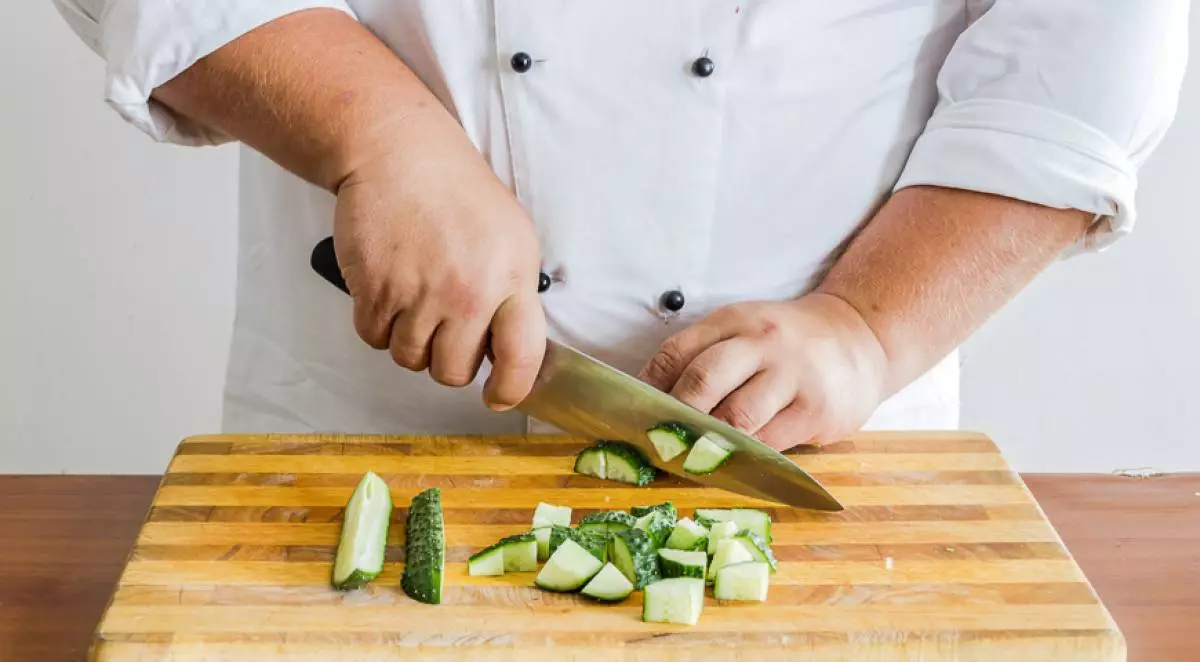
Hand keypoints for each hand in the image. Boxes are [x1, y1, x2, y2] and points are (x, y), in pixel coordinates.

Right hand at [332, 110, 545, 409]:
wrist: (398, 153)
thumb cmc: (457, 193)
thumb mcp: (513, 237)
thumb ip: (514, 295)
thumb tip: (507, 350)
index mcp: (511, 278)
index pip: (522, 358)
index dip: (511, 390)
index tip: (499, 396)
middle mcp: (468, 293)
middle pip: (454, 372)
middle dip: (448, 359)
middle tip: (445, 326)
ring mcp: (419, 295)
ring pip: (410, 360)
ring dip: (410, 341)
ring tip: (415, 299)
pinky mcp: (374, 291)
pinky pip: (374, 339)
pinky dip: (377, 323)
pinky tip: (389, 288)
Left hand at [638, 293, 887, 449]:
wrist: (859, 338)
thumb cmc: (786, 344)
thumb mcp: (744, 331)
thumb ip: (704, 358)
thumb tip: (651, 405)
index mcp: (733, 321)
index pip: (676, 352)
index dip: (647, 389)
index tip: (632, 417)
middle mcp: (762, 343)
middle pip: (702, 383)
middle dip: (674, 420)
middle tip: (657, 446)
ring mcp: (792, 376)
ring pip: (735, 420)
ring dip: (706, 447)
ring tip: (687, 462)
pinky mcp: (816, 411)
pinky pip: (768, 444)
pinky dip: (743, 460)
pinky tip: (730, 465)